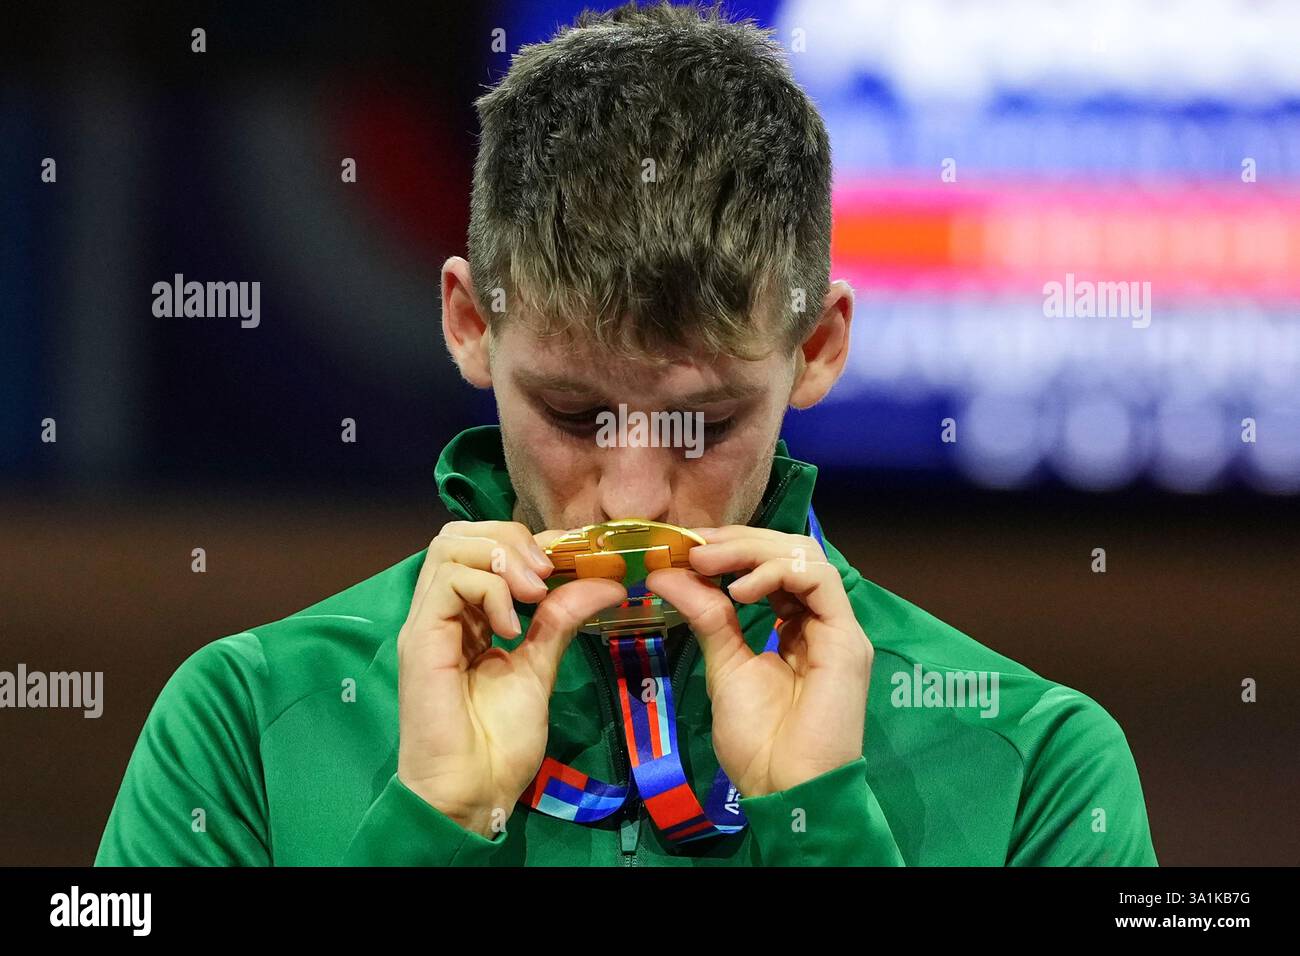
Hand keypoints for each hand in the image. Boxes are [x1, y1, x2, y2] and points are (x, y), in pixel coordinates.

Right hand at [396, 520, 625, 837]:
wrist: (473, 793)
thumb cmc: (499, 743)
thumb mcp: (540, 667)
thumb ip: (562, 620)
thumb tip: (606, 584)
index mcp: (465, 616)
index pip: (482, 546)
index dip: (526, 541)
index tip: (568, 559)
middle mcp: (440, 612)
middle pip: (459, 533)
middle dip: (510, 538)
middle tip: (546, 572)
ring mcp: (427, 623)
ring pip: (449, 545)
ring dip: (502, 558)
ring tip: (534, 595)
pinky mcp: (421, 639)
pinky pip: (449, 581)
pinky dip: (489, 589)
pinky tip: (511, 627)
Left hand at [646, 526, 871, 797]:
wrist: (785, 789)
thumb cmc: (758, 742)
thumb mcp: (723, 664)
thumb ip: (706, 616)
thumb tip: (665, 574)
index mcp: (796, 627)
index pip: (772, 565)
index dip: (732, 548)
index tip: (687, 547)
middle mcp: (821, 621)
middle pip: (790, 551)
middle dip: (739, 541)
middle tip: (694, 547)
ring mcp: (838, 628)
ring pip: (805, 556)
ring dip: (752, 550)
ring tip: (708, 563)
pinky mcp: (846, 640)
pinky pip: (819, 582)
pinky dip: (777, 573)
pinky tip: (740, 590)